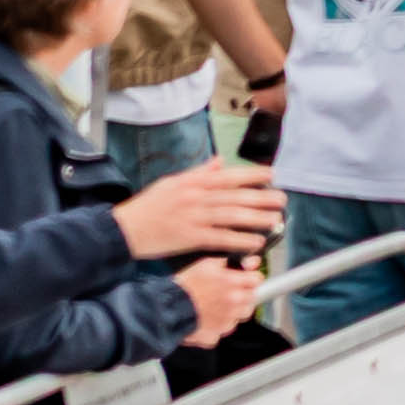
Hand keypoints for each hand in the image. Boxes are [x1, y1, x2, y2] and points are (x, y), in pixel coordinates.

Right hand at [114, 162, 285, 264]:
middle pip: (236, 195)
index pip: (229, 175)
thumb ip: (198, 172)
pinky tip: (255, 242)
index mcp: (193, 182)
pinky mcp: (189, 238)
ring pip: (232, 215)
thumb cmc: (146, 206)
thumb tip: (219, 161)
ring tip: (275, 219)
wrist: (122, 230)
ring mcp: (193, 217)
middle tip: (282, 200)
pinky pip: (220, 238)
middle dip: (262, 197)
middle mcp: (196, 197)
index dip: (253, 175)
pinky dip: (239, 240)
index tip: (272, 176)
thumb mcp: (171, 182)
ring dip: (257, 218)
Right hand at [171, 257, 266, 347]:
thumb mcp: (208, 265)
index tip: (244, 279)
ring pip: (239, 317)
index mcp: (233, 283)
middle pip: (251, 299)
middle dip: (243, 295)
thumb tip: (253, 261)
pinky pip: (222, 331)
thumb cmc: (183, 286)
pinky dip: (217, 327)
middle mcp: (233, 303)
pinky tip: (206, 319)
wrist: (163, 309)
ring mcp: (225, 321)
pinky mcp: (214, 336)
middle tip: (227, 293)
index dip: (250, 278)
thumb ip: (234, 262)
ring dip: (232, 312)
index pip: (257, 280)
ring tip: (215, 306)